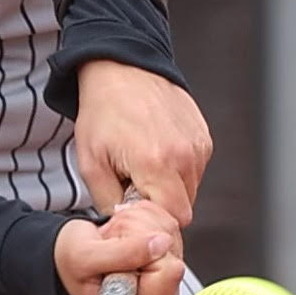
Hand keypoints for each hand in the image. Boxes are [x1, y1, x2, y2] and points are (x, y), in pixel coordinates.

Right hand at [54, 195, 185, 294]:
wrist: (70, 257)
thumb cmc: (72, 265)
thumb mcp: (84, 258)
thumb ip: (122, 254)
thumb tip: (161, 243)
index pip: (169, 272)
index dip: (142, 252)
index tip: (117, 251)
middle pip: (170, 247)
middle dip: (137, 233)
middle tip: (111, 242)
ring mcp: (168, 279)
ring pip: (168, 230)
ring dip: (137, 223)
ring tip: (113, 238)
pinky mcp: (170, 257)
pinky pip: (167, 222)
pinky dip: (143, 218)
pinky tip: (124, 231)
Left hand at [73, 60, 212, 231]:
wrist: (121, 69)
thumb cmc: (103, 112)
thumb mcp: (91, 163)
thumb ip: (109, 203)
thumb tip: (124, 225)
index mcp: (156, 164)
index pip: (174, 219)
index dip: (153, 221)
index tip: (134, 209)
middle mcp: (185, 155)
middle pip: (185, 208)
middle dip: (161, 205)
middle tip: (134, 185)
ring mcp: (199, 145)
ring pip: (191, 189)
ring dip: (170, 187)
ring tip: (144, 164)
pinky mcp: (204, 136)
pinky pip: (196, 169)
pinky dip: (178, 169)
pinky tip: (157, 151)